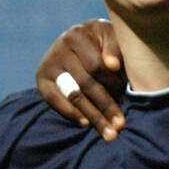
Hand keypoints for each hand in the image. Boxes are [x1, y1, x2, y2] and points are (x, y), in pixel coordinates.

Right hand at [36, 20, 126, 140]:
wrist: (83, 40)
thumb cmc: (105, 42)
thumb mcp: (113, 38)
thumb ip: (116, 49)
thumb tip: (112, 65)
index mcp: (78, 35)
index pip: (96, 66)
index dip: (112, 84)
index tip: (127, 97)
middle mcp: (60, 48)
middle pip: (85, 83)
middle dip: (106, 106)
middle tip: (121, 126)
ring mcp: (49, 64)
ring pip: (73, 95)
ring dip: (93, 117)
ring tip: (109, 134)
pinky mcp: (41, 78)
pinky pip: (54, 100)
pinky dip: (71, 114)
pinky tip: (87, 125)